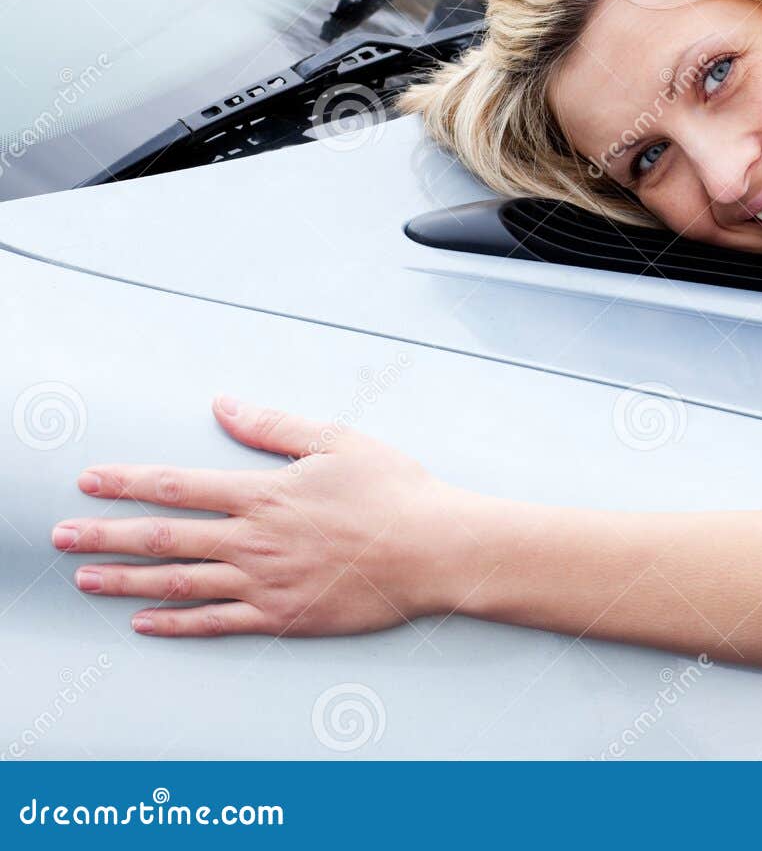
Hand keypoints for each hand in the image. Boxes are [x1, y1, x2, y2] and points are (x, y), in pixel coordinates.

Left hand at [52, 395, 466, 637]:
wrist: (435, 549)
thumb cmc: (395, 492)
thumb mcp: (338, 441)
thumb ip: (274, 426)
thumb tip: (224, 404)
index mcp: (265, 493)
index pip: (178, 486)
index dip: (127, 482)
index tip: (88, 481)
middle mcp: (255, 540)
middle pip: (164, 537)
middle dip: (105, 534)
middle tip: (60, 535)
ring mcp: (265, 583)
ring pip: (179, 582)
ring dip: (125, 579)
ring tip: (85, 577)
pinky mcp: (282, 616)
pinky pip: (216, 623)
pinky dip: (175, 623)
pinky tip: (145, 621)